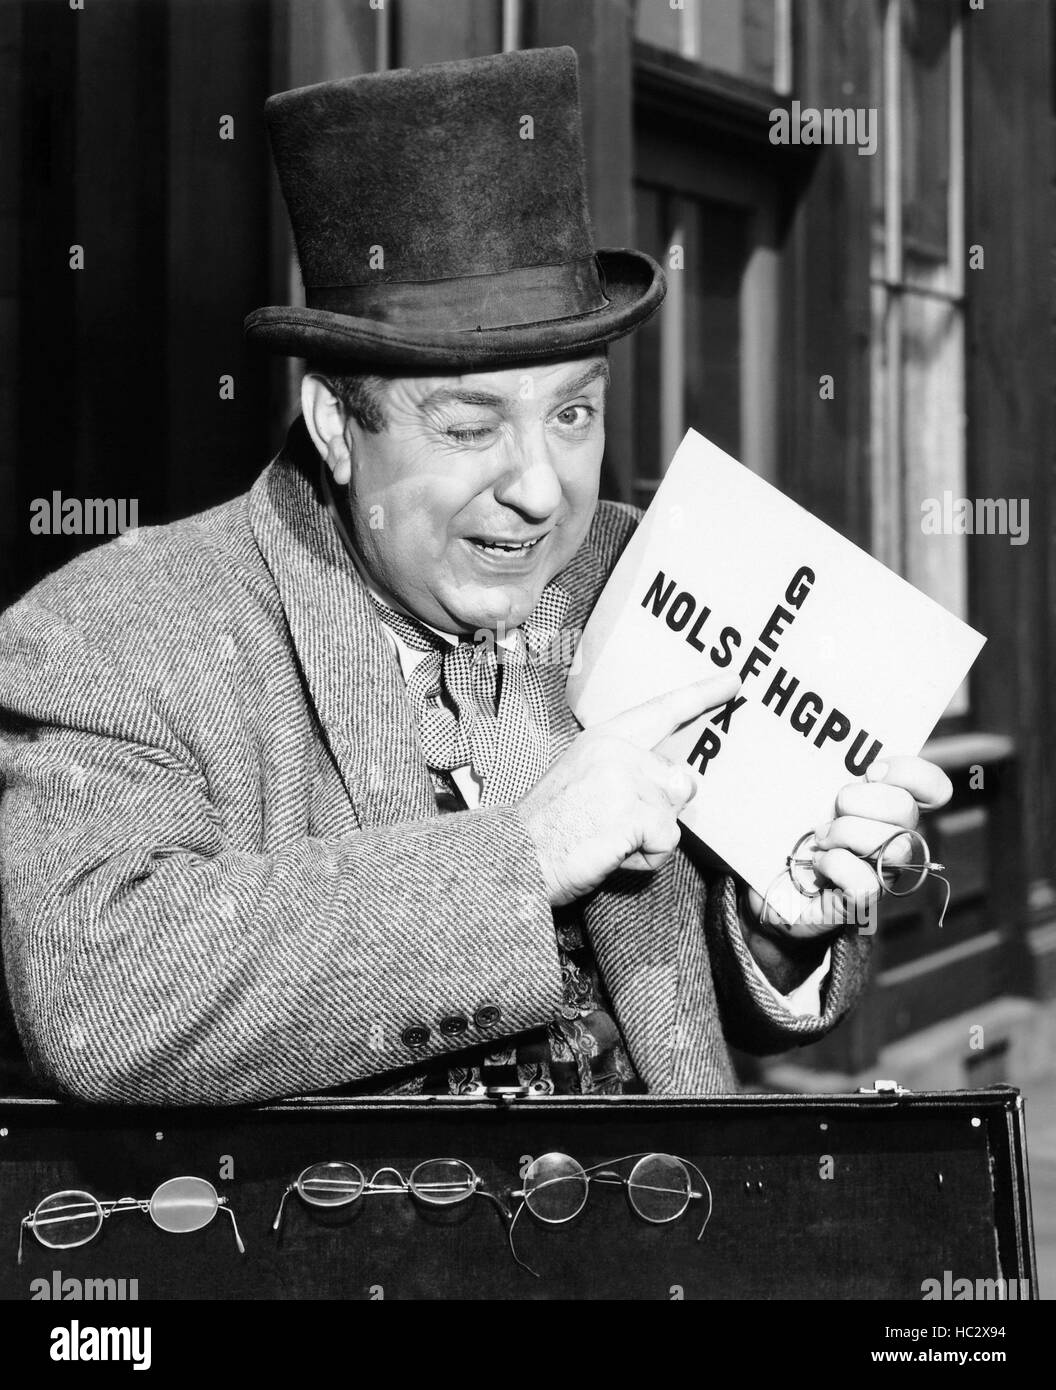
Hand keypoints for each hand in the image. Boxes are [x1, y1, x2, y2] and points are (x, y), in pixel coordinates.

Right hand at [517, 674, 740, 906]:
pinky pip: (666, 841)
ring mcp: (624, 778)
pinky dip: (645, 859)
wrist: (514, 857)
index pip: (661, 711)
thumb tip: (682, 782)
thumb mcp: (587, 782)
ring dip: (649, 839)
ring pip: (674, 814)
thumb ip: (632, 774)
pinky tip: (610, 855)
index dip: (701, 695)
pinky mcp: (633, 811)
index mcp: (602, 738)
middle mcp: (616, 750)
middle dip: (659, 813)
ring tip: (606, 842)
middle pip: (678, 781)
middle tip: (612, 828)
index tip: (733, 680)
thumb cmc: (547, 831)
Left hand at [742, 755, 953, 939]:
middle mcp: (894, 837)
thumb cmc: (783, 825)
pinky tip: (819, 863)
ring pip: (893, 847)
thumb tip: (793, 717)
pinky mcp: (859, 902)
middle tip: (833, 807)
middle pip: (906, 810)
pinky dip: (838, 867)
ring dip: (846, 833)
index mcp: (886, 804)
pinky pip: (867, 884)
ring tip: (819, 836)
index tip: (869, 770)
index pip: (933, 787)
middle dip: (861, 800)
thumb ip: (817, 759)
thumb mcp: (800, 784)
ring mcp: (880, 871)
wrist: (762, 877)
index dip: (909, 773)